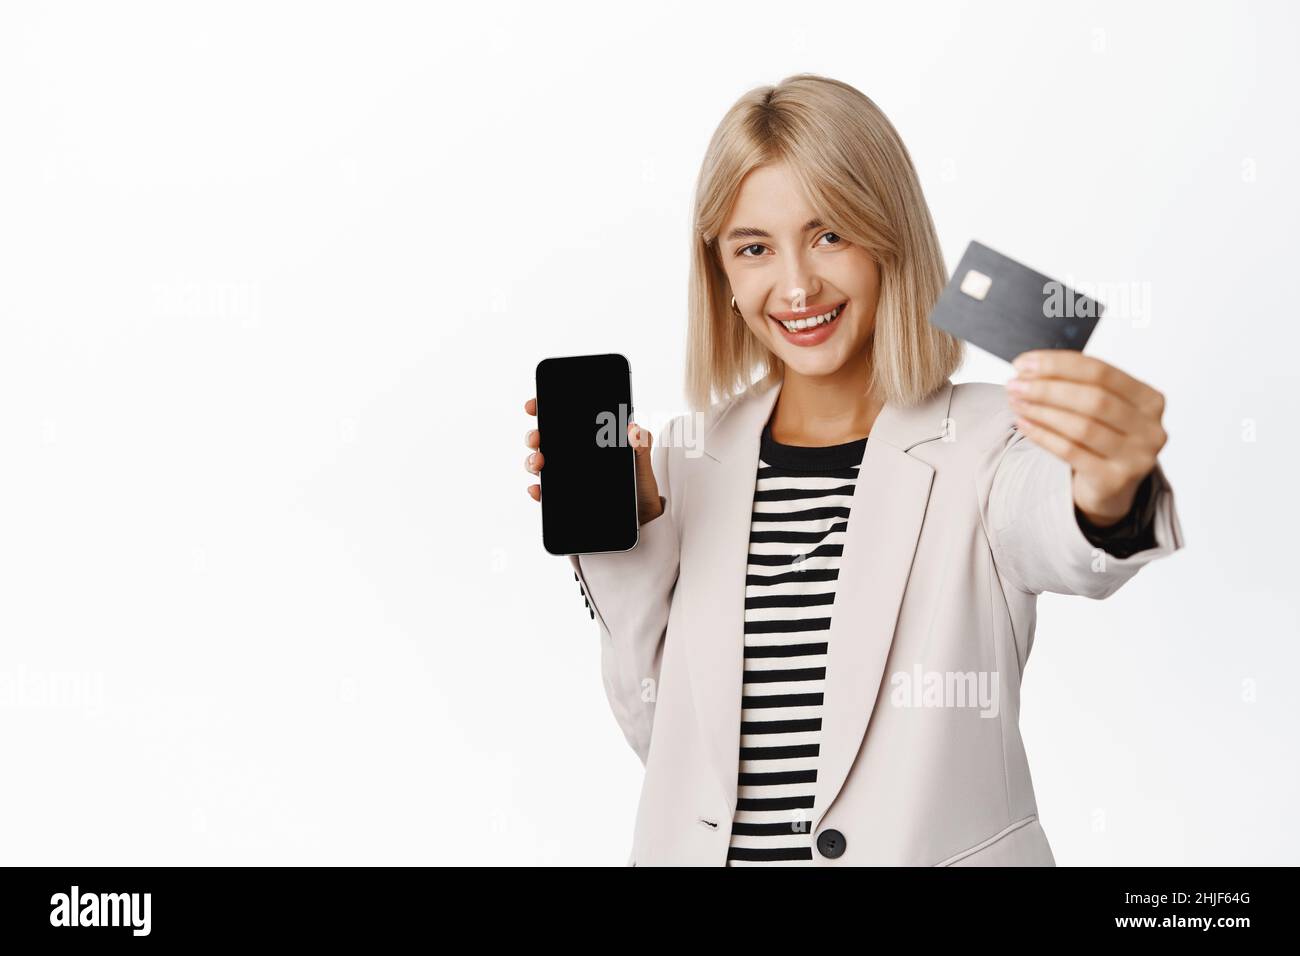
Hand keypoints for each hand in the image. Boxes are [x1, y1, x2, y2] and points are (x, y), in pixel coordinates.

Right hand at [524, 397, 663, 524]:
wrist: (642, 512)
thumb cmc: (638, 480)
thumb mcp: (642, 457)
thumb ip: (641, 440)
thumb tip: (633, 429)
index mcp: (587, 438)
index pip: (559, 419)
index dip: (543, 409)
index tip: (533, 406)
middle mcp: (572, 455)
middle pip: (543, 441)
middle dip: (533, 436)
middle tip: (537, 438)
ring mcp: (565, 476)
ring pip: (539, 465)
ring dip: (532, 462)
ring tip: (539, 462)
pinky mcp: (564, 496)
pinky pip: (545, 493)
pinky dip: (538, 491)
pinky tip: (538, 490)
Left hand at [1005, 350, 1166, 526]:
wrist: (1111, 488)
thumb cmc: (1102, 438)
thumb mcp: (1100, 408)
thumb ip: (1075, 385)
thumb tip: (1028, 369)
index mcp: (1150, 399)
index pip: (1101, 371)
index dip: (1059, 364)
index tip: (1023, 363)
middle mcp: (1150, 428)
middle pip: (1093, 398)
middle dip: (1047, 388)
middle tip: (1014, 384)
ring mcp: (1136, 457)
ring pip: (1081, 426)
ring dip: (1041, 411)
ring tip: (1016, 402)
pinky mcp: (1114, 480)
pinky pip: (1070, 452)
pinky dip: (1042, 435)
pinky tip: (1023, 424)